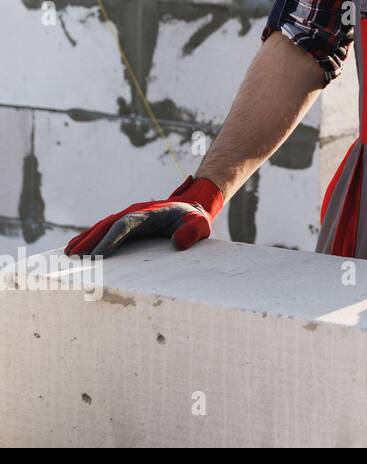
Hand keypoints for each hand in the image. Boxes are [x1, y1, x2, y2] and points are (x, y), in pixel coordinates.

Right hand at [64, 175, 224, 256]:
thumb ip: (192, 232)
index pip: (125, 225)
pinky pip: (107, 229)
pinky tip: (80, 247)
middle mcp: (135, 212)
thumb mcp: (200, 225)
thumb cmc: (195, 219)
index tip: (97, 255)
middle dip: (90, 240)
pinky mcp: (129, 223)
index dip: (110, 239)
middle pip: (108, 225)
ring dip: (87, 238)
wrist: (194, 207)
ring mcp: (130, 216)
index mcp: (149, 213)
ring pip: (104, 226)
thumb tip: (178, 243)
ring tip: (69, 253)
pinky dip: (93, 237)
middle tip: (73, 256)